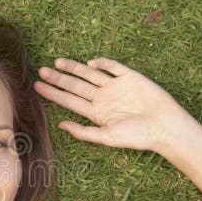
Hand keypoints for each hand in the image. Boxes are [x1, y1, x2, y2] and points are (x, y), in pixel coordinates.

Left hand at [33, 57, 192, 151]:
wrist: (165, 127)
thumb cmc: (138, 137)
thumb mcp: (107, 137)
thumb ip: (84, 132)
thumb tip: (60, 124)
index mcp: (96, 113)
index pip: (70, 101)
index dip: (53, 93)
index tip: (37, 86)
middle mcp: (103, 98)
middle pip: (76, 85)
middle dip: (59, 79)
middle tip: (41, 71)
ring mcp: (115, 86)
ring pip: (90, 74)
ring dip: (74, 68)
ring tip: (58, 62)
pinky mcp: (130, 77)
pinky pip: (114, 67)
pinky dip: (103, 63)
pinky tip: (90, 63)